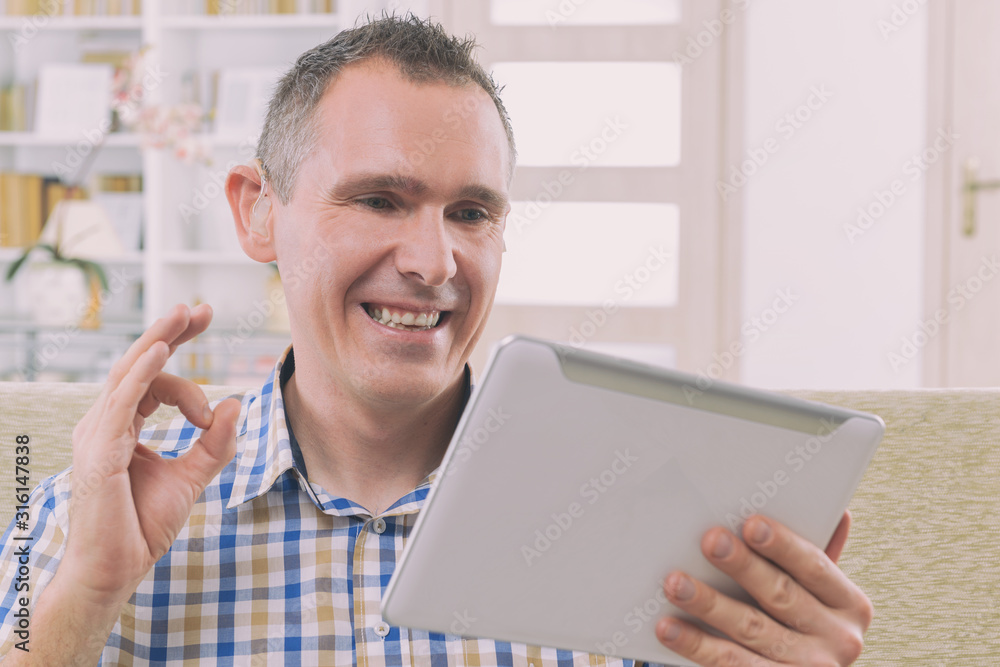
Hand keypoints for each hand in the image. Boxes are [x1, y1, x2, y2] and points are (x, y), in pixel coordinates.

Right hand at [59, 304, 240, 606]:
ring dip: (158, 341)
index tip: (215, 345)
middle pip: (138, 365)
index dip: (181, 356)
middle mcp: (105, 424)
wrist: (115, 571)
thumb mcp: (192, 478)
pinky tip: (162, 350)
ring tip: (184, 314)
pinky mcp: (99, 451)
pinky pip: (122, 401)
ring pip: (129, 375)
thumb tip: (236, 403)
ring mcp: (98, 435)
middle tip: (200, 309)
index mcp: (123, 426)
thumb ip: (215, 444)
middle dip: (169, 333)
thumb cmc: (142, 526)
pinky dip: (142, 373)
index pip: (153, 378)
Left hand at [655, 512, 872, 665]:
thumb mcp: (822, 596)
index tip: (751, 523)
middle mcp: (838, 640)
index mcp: (850, 605)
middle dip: (742, 566)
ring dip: (708, 604)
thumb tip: (836, 511)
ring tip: (674, 582)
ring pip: (749, 630)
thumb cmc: (806, 625)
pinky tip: (668, 627)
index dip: (782, 545)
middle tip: (710, 541)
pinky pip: (729, 664)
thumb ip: (820, 558)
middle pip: (780, 595)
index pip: (814, 566)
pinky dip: (695, 644)